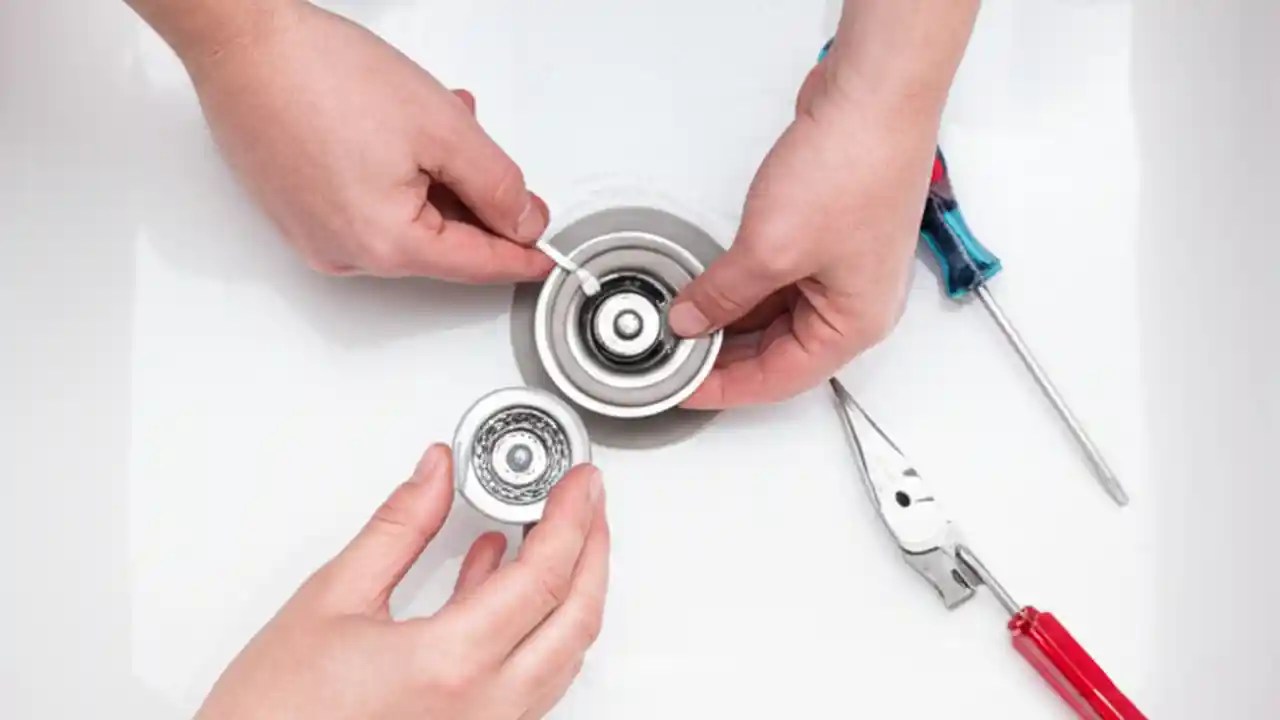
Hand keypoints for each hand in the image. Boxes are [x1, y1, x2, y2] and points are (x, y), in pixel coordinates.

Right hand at [177, 2, 552, 281]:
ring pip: (406, 220)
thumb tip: (521, 221)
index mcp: (384, 244)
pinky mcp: (297, 211)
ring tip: (439, 119)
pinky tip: (400, 131)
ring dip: (436, 177)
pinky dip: (397, 175)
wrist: (242, 42)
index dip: (520, 256)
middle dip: (472, 195)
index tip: (546, 258)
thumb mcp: (443, 129)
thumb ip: (496, 185)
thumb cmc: (320, 76)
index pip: (475, 265)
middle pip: (440, 242)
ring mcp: (315, 234)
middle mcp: (344, 253)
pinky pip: (368, 206)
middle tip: (484, 145)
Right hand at [198, 445, 608, 719]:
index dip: (571, 518)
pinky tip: (496, 578)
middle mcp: (484, 708)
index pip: (544, 576)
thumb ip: (398, 528)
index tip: (580, 482)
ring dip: (569, 589)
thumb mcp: (332, 599)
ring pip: (561, 653)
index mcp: (453, 666)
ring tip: (554, 533)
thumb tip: (435, 476)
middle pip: (575, 618)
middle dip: (592, 551)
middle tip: (586, 502)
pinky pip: (528, 678)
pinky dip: (531, 625)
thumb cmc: (272, 715)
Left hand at [667, 57, 940, 407]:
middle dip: (722, 356)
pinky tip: (707, 285)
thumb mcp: (769, 249)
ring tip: (681, 322)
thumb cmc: (854, 166)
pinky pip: (775, 278)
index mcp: (854, 323)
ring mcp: (840, 267)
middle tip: (672, 358)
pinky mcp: (824, 233)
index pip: (777, 380)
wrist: (874, 96)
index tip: (681, 388)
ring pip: (773, 314)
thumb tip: (690, 319)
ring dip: (728, 318)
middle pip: (777, 352)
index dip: (723, 389)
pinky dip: (740, 286)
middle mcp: (853, 302)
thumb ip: (723, 294)